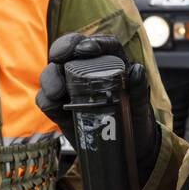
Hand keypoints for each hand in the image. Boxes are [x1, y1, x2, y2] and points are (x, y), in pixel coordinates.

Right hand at [36, 33, 161, 184]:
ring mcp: (71, 88)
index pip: (104, 45)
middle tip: (59, 57)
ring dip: (51, 77)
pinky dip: (46, 99)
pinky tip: (54, 104)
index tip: (86, 49)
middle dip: (62, 48)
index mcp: (112, 63)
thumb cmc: (136, 120)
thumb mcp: (141, 106)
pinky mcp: (60, 107)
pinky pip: (46, 99)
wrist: (128, 147)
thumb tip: (136, 70)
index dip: (93, 42)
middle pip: (71, 50)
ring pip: (53, 72)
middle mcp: (88, 70)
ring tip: (57, 91)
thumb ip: (139, 89)